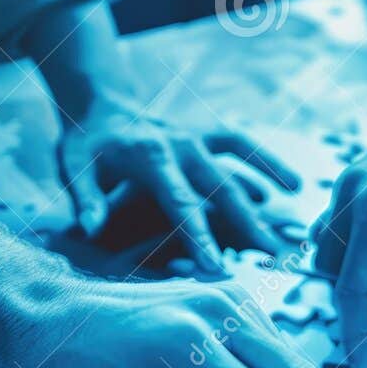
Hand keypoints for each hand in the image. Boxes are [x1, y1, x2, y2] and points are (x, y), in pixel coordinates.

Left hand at [60, 105, 298, 271]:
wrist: (98, 102)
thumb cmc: (86, 143)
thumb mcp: (73, 166)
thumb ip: (87, 199)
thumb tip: (90, 230)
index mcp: (149, 156)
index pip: (179, 201)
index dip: (198, 234)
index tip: (215, 265)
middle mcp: (179, 143)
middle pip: (219, 187)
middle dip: (245, 222)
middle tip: (270, 254)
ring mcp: (196, 136)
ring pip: (238, 165)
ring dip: (268, 189)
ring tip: (292, 223)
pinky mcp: (205, 132)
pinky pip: (242, 144)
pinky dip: (267, 161)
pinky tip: (291, 185)